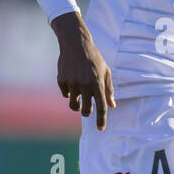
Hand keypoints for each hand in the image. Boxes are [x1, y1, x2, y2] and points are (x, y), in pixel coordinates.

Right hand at [52, 12, 115, 128]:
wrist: (75, 44)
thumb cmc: (93, 58)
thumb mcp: (105, 71)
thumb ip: (109, 89)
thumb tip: (112, 105)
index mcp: (97, 83)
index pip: (101, 106)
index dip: (101, 119)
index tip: (101, 129)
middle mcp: (84, 85)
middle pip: (85, 110)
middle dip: (87, 113)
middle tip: (87, 109)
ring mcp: (72, 83)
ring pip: (73, 105)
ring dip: (77, 105)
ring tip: (79, 99)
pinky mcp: (61, 80)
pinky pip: (65, 94)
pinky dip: (69, 92)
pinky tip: (72, 81)